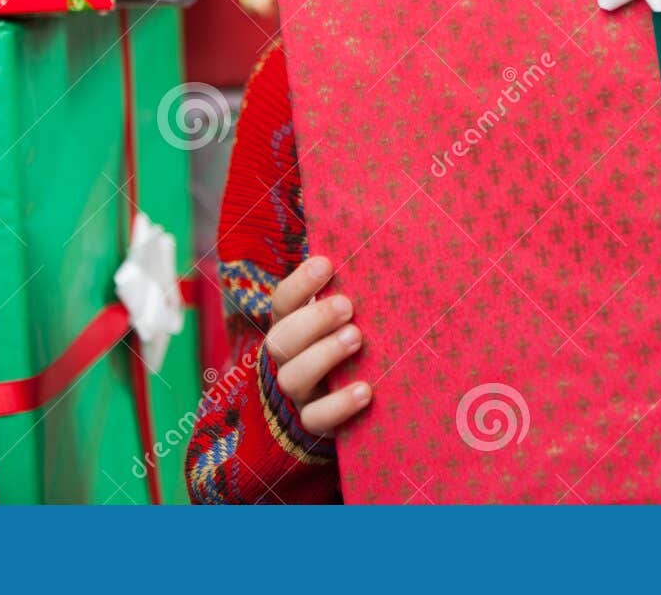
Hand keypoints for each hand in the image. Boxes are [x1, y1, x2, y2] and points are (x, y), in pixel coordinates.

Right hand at [266, 255, 371, 435]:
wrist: (333, 403)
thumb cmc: (344, 341)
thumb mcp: (341, 316)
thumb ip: (348, 288)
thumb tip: (378, 237)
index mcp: (290, 325)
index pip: (284, 301)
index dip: (300, 282)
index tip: (327, 263)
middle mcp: (286, 358)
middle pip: (282, 339)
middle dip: (314, 319)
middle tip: (347, 305)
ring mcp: (298, 393)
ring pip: (294, 377)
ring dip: (324, 355)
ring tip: (356, 337)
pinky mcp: (314, 423)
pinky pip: (317, 419)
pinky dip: (339, 405)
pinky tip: (366, 390)